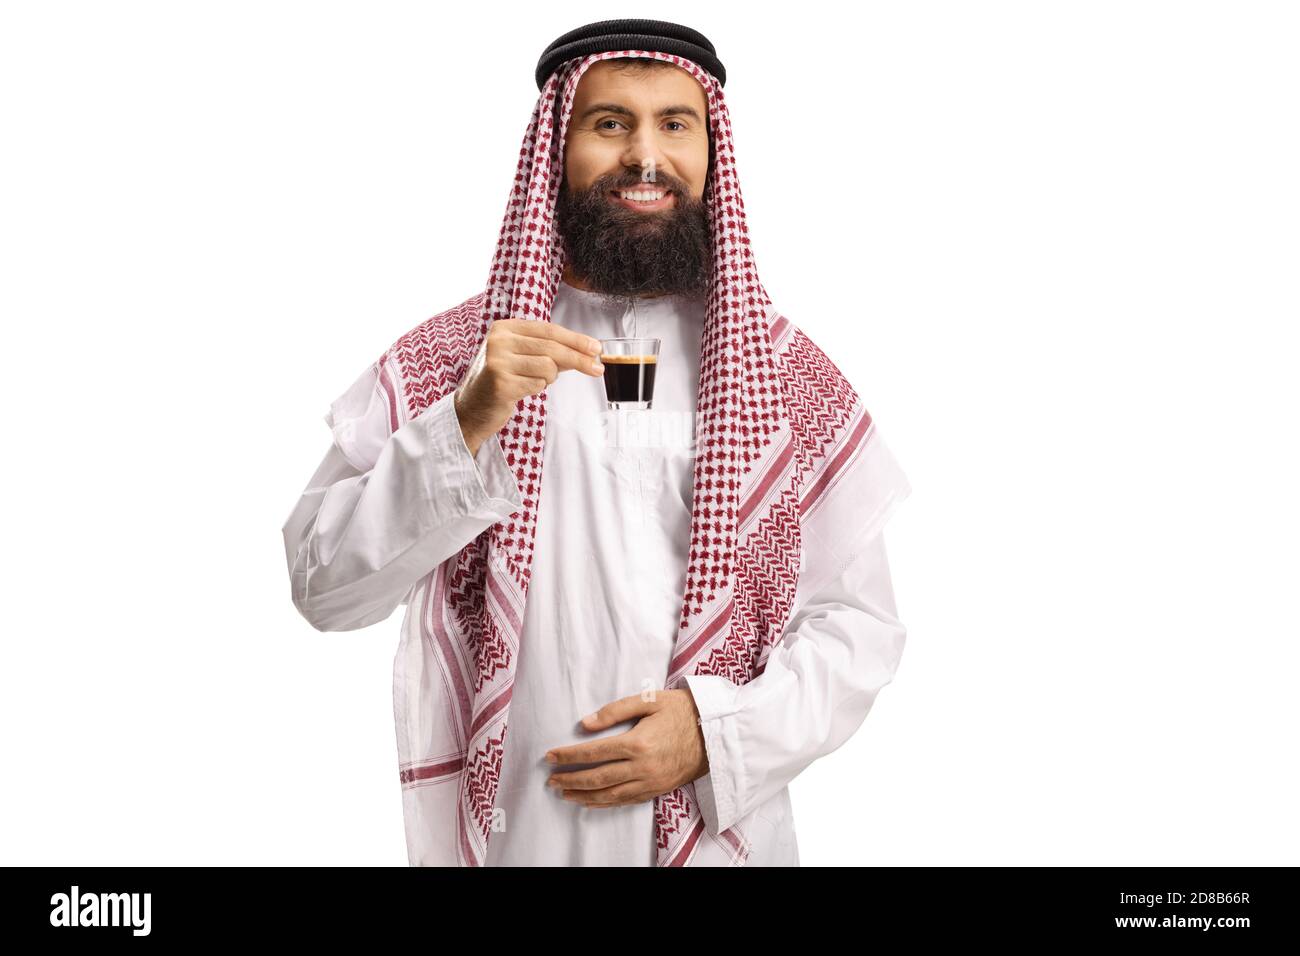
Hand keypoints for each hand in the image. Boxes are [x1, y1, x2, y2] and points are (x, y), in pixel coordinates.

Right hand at [454, 318, 605, 455]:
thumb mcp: (521, 357)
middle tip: (597, 369)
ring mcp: (498, 362)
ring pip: (548, 367)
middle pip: (552, 347)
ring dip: (548, 379)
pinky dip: (537, 389)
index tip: (596, 348)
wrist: (471, 409)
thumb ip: (549, 351)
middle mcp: (499, 341)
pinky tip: (521, 390)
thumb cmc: (501, 381)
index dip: (575, 339)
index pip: (549, 330)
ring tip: (532, 382)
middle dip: (579, 359)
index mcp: (504, 328)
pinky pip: (537, 385)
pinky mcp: (501, 384)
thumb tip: (587, 351)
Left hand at [543, 689, 708, 807]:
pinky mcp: (656, 790)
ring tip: (564, 793)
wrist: (714, 733)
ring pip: (609, 795)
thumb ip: (615, 710)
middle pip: (597, 778)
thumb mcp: (649, 699)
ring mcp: (650, 782)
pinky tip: (590, 802)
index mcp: (638, 742)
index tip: (549, 756)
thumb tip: (585, 724)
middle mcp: (642, 766)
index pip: (593, 752)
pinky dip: (604, 804)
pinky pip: (625, 801)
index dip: (568, 756)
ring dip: (583, 795)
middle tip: (550, 779)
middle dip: (570, 779)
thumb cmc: (681, 710)